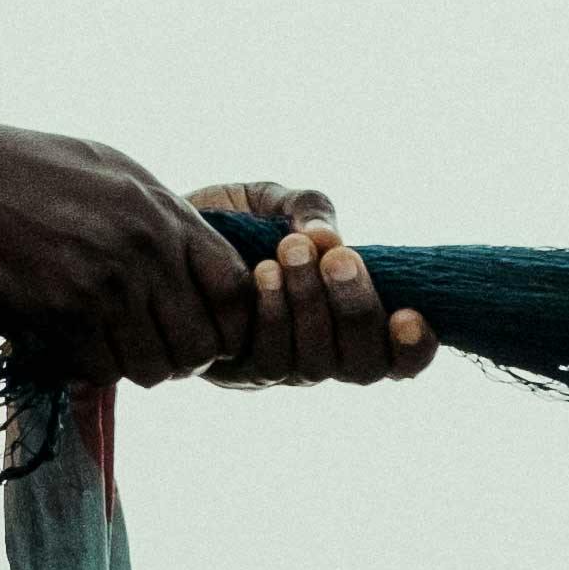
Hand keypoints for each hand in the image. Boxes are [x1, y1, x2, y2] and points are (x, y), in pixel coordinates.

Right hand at [0, 119, 258, 384]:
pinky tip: (64, 341)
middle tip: (148, 348)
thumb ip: (159, 212)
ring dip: (130, 366)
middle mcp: (145, 250)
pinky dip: (85, 367)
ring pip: (152, 366)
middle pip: (202, 343)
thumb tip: (195, 257)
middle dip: (180, 357)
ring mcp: (105, 283)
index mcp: (163, 212)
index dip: (227, 323)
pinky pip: (98, 370)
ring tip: (102, 345)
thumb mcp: (110, 169)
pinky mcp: (60, 313)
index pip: (236, 291)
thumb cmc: (24, 167)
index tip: (199, 328)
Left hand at [188, 184, 433, 386]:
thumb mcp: (274, 202)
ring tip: (293, 252)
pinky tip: (260, 271)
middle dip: (355, 311)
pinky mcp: (227, 365)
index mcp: (344, 323)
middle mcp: (315, 355)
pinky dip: (268, 314)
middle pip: (359, 367)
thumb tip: (329, 235)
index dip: (413, 349)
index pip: (394, 358)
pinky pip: (260, 356)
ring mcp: (271, 368)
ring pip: (310, 365)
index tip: (411, 313)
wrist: (155, 229)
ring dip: (308, 308)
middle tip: (339, 260)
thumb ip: (309, 208)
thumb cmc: (230, 221)